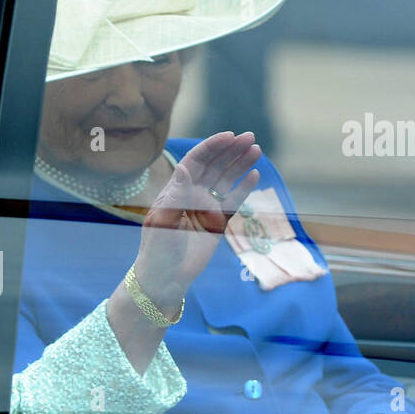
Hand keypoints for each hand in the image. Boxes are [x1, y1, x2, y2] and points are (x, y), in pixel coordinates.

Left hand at [132, 131, 261, 308]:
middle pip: (214, 165)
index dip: (212, 147)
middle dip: (230, 150)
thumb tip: (185, 167)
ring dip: (240, 164)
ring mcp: (206, 206)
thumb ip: (177, 194)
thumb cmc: (158, 248)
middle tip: (249, 137)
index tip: (229, 136)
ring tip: (256, 150)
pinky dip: (244, 188)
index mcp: (176, 189)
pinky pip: (233, 201)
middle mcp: (192, 193)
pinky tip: (255, 174)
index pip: (196, 161)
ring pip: (226, 180)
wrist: (166, 277)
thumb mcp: (164, 220)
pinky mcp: (217, 222)